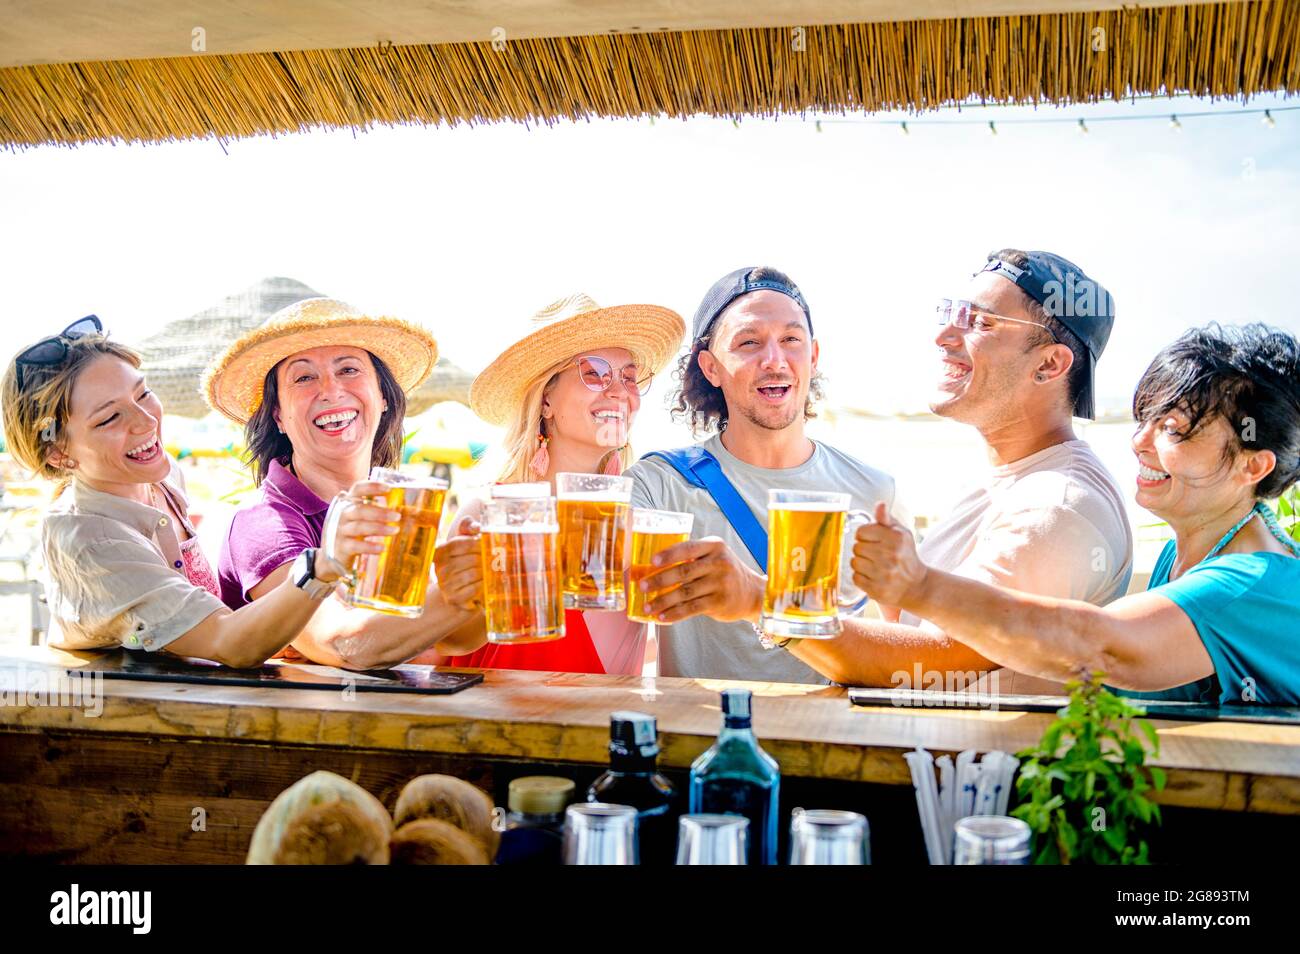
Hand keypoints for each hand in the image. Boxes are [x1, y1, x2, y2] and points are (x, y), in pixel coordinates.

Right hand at [318, 480, 400, 579]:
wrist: (330, 558)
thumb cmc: (351, 533)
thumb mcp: (358, 518)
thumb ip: (373, 510)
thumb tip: (402, 508)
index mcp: (348, 503)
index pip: (357, 489)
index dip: (372, 487)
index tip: (389, 488)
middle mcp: (341, 514)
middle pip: (360, 509)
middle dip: (380, 513)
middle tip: (397, 517)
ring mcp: (339, 531)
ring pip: (359, 527)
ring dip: (379, 528)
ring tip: (395, 531)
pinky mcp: (340, 547)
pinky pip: (356, 546)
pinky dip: (370, 546)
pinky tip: (382, 548)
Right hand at [433, 516, 483, 611]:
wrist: (460, 590)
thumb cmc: (465, 561)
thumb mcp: (465, 542)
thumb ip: (469, 529)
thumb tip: (476, 526)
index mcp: (440, 551)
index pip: (460, 543)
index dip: (477, 543)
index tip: (488, 544)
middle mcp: (439, 568)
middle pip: (470, 559)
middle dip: (485, 559)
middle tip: (496, 559)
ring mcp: (445, 584)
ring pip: (473, 574)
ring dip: (486, 572)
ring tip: (491, 570)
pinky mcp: (453, 598)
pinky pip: (474, 589)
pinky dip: (483, 585)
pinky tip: (486, 582)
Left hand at [636, 537, 763, 623]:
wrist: (752, 593)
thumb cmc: (724, 572)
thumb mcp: (714, 556)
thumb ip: (692, 557)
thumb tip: (652, 568)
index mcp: (714, 546)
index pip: (688, 548)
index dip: (669, 555)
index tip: (652, 562)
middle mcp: (719, 563)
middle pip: (683, 571)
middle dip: (659, 580)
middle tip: (642, 586)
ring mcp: (721, 583)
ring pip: (685, 593)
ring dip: (663, 601)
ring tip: (647, 607)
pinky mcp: (719, 602)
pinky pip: (692, 609)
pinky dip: (675, 614)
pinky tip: (662, 617)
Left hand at [850, 502, 928, 607]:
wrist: (916, 585)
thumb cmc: (905, 555)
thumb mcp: (901, 533)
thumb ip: (886, 518)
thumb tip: (880, 504)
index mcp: (896, 538)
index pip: (861, 532)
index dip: (865, 536)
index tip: (874, 541)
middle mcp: (891, 555)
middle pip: (856, 548)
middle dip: (863, 551)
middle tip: (876, 555)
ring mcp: (884, 574)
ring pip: (854, 563)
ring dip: (861, 565)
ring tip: (875, 566)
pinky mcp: (877, 590)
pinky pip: (855, 578)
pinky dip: (861, 578)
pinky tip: (874, 577)